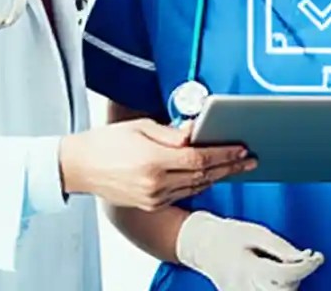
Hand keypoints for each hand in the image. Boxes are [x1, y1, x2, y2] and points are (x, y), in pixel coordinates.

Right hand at [60, 118, 254, 210]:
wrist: (80, 167)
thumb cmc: (107, 142)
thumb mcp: (140, 128)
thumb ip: (172, 134)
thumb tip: (198, 132)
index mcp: (153, 162)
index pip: (199, 159)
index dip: (223, 154)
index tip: (241, 148)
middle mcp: (155, 184)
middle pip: (203, 175)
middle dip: (230, 166)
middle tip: (250, 159)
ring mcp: (153, 198)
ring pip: (196, 186)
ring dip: (218, 176)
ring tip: (237, 166)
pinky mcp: (151, 204)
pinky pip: (183, 193)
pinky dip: (200, 183)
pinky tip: (212, 175)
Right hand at [176, 211, 323, 289]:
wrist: (201, 246)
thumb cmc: (230, 235)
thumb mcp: (256, 232)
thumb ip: (281, 247)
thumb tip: (304, 258)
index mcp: (248, 267)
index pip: (284, 274)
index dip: (306, 267)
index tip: (318, 256)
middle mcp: (244, 288)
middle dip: (297, 278)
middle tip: (301, 259)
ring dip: (289, 285)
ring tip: (283, 264)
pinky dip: (278, 288)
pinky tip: (276, 275)